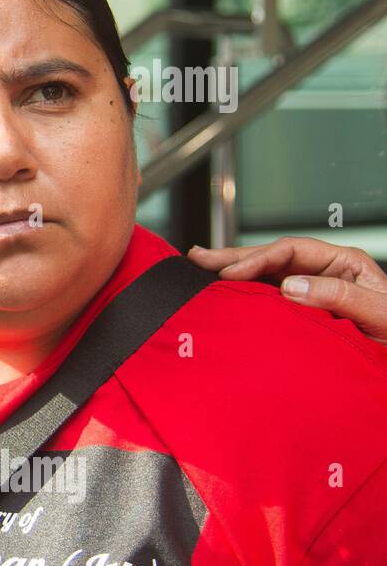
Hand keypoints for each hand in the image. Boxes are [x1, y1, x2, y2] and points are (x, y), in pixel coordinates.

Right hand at [188, 238, 386, 343]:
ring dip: (232, 270)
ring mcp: (313, 291)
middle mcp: (326, 273)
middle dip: (233, 256)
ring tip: (199, 266)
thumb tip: (290, 286)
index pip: (290, 251)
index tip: (230, 273)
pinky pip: (268, 297)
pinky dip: (243, 292)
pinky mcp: (304, 312)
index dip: (257, 258)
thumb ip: (338, 296)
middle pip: (271, 257)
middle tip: (198, 257)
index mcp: (345, 264)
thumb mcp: (378, 314)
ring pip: (266, 274)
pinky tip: (222, 289)